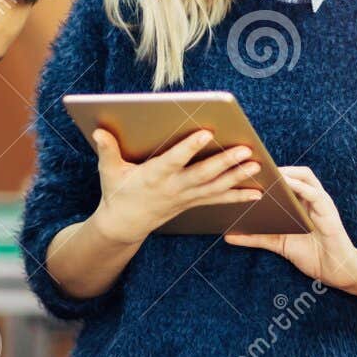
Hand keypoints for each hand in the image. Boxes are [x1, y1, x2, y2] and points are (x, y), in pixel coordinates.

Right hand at [87, 128, 263, 244]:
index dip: (189, 147)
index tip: (206, 133)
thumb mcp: (108, 172)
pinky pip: (219, 199)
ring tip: (256, 165)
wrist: (124, 225)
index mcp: (153, 176)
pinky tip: (257, 191)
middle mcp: (173, 187)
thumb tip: (99, 131)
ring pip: (216, 187)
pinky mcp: (193, 202)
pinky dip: (238, 196)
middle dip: (225, 162)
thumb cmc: (117, 192)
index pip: (174, 160)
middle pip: (203, 174)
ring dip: (238, 177)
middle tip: (245, 150)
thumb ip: (107, 150)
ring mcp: (185, 197)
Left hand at [224, 166, 356, 291]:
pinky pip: (313, 193)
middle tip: (252, 165)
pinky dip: (299, 186)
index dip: (268, 171)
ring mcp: (320, 202)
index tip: (246, 167)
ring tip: (266, 171)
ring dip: (286, 171)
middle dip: (275, 166)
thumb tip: (228, 235)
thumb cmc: (311, 254)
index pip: (285, 178)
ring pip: (304, 176)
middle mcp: (310, 197)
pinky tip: (285, 183)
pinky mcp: (327, 210)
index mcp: (299, 202)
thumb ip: (256, 237)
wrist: (336, 271)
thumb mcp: (278, 244)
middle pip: (293, 172)